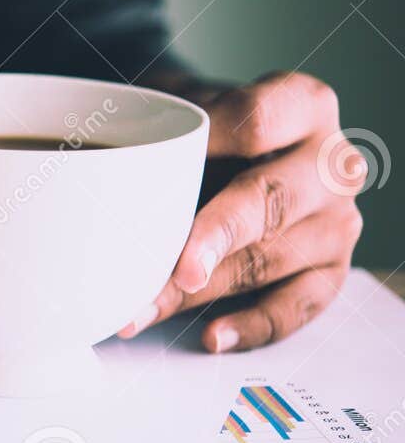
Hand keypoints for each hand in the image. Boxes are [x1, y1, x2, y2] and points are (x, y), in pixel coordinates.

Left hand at [120, 71, 363, 351]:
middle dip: (212, 237)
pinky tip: (210, 336)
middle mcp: (330, 163)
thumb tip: (107, 176)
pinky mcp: (328, 270)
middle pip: (269, 199)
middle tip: (172, 267)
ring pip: (268, 260)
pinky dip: (251, 326)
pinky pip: (296, 307)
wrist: (217, 153)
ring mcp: (336, 221)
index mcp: (304, 106)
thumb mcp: (180, 113)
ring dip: (199, 293)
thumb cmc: (196, 132)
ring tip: (140, 310)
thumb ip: (163, 133)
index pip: (260, 121)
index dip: (206, 144)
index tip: (157, 166)